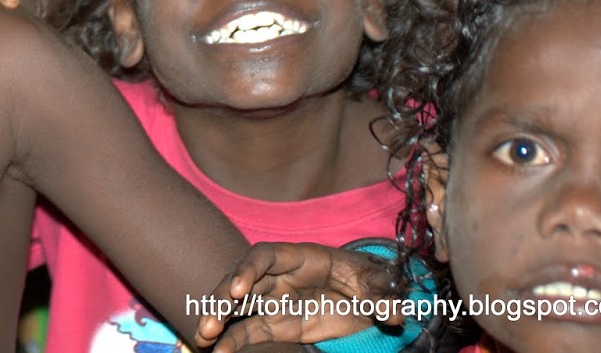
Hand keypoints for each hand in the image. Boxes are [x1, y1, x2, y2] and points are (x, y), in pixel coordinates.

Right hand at [194, 242, 400, 352]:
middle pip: (241, 281)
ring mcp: (272, 299)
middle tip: (210, 321)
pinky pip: (248, 330)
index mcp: (299, 257)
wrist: (365, 299)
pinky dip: (232, 340)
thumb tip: (397, 315)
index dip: (248, 270)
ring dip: (217, 318)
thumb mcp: (378, 285)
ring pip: (236, 305)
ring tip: (203, 338)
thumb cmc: (366, 281)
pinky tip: (219, 352)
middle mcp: (278, 276)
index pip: (265, 256)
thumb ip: (385, 297)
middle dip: (222, 299)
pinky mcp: (274, 323)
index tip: (239, 291)